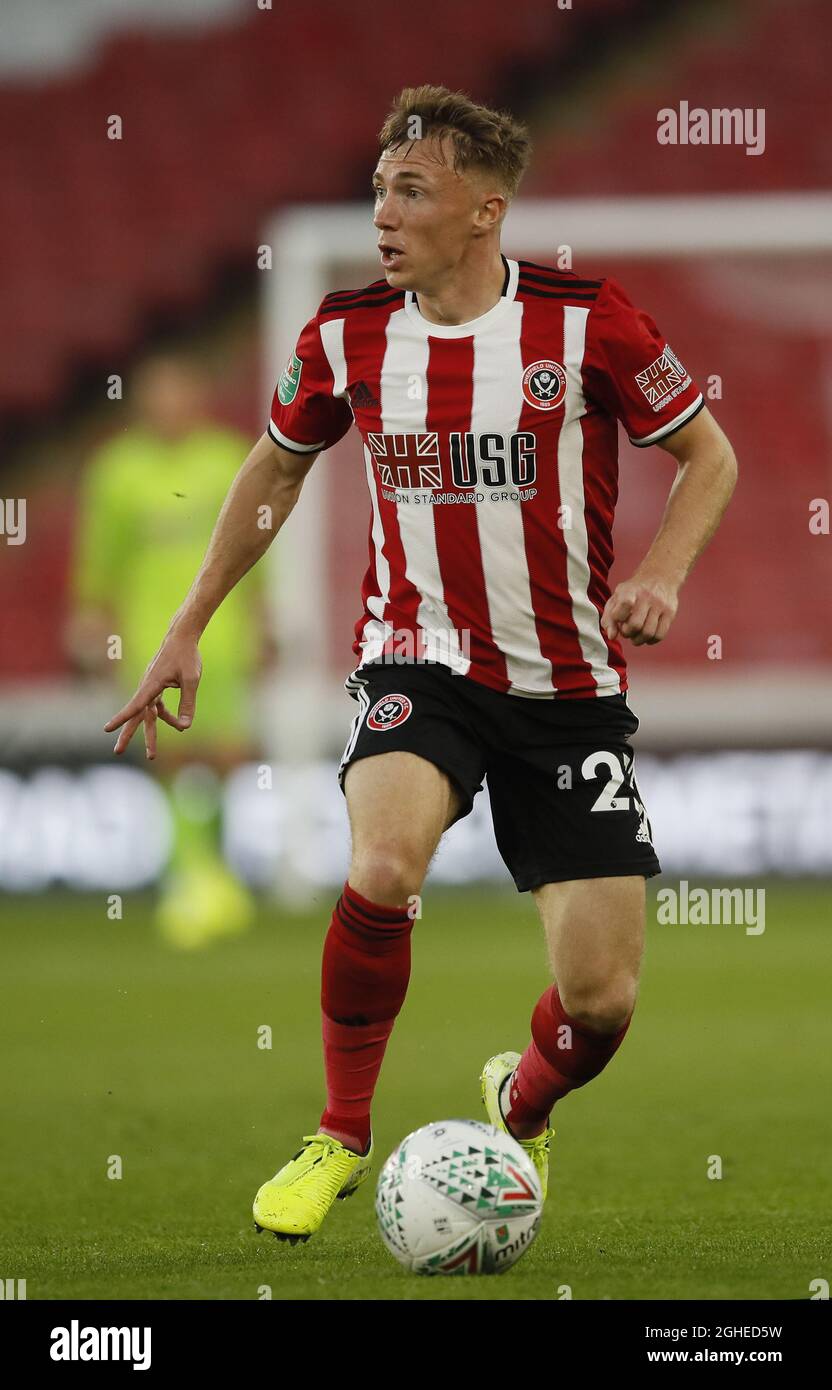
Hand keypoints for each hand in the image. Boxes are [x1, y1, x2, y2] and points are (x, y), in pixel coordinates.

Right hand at [104, 626, 201, 757]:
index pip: (135, 705)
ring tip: (151, 755)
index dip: (122, 718)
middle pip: (136, 716)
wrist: (182, 637)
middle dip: (127, 735)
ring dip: (150, 733)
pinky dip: (166, 716)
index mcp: (151, 684)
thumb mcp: (191, 680)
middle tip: (117, 752)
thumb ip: (188, 703)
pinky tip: (176, 723)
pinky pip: (157, 706)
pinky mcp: (156, 687)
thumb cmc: (187, 656)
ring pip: (147, 715)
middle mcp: (147, 687)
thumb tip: (185, 727)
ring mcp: (150, 688)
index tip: (107, 728)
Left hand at [601, 574, 678, 646]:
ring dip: (638, 640)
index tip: (618, 619)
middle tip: (626, 630)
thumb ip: (609, 618)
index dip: (618, 617)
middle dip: (627, 633)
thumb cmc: (632, 592)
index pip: (625, 604)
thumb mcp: (616, 598)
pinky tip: (646, 636)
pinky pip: (660, 635)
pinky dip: (650, 640)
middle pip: (635, 625)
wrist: (659, 576)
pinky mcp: (670, 613)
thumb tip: (612, 636)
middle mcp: (647, 596)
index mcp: (630, 590)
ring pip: (648, 633)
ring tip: (635, 635)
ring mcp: (660, 605)